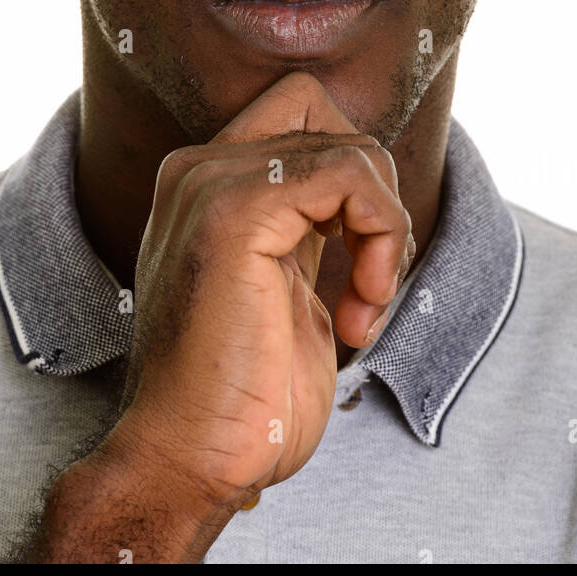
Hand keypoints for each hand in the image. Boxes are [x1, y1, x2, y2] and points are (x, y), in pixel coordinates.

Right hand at [102, 71, 413, 511]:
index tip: (358, 259)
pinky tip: (359, 308)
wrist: (190, 461)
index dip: (351, 176)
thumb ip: (306, 226)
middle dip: (372, 193)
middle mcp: (199, 170)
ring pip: (350, 148)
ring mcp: (211, 184)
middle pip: (327, 115)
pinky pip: (349, 176)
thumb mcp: (284, 286)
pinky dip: (382, 238)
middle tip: (370, 277)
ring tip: (364, 305)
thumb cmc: (242, 395)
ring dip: (386, 231)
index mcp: (204, 185)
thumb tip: (363, 189)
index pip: (301, 114)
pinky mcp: (235, 211)